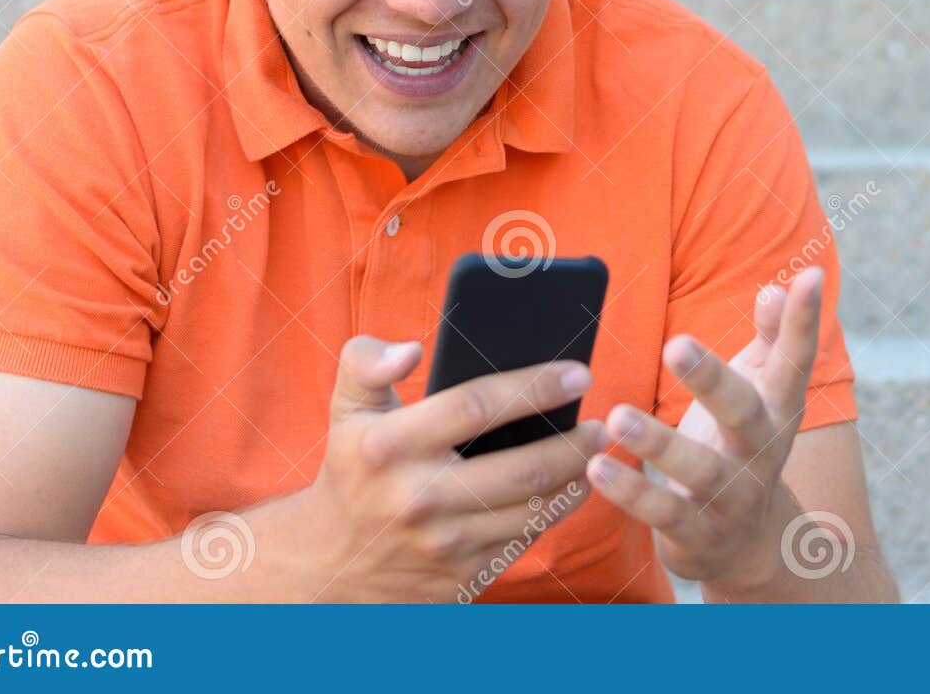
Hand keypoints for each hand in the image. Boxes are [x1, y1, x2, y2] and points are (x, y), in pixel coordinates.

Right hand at [300, 336, 604, 601]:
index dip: (537, 386)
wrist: (328, 563)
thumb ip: (367, 362)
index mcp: (391, 446)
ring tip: (592, 458)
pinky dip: (548, 516)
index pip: (479, 404)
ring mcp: (441, 546)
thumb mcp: (346, 408)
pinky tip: (561, 493)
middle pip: (524, 467)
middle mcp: (417, 498)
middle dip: (576, 444)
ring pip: (533, 511)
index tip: (580, 374)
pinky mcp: (459, 580)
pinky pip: (522, 542)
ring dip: (575, 483)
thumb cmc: (353, 468)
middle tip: (601, 427)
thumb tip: (410, 349)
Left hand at [585, 267, 823, 587]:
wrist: (754, 548)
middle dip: (712, 379)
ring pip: (700, 471)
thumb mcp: (764, 394)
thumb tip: (775, 287)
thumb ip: (772, 340)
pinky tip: (596, 466)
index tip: (808, 275)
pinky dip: (631, 493)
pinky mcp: (698, 535)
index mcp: (777, 410)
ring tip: (618, 416)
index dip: (803, 320)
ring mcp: (732, 498)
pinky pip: (664, 514)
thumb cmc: (745, 446)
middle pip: (744, 413)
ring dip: (659, 444)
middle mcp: (761, 453)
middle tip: (675, 343)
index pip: (795, 360)